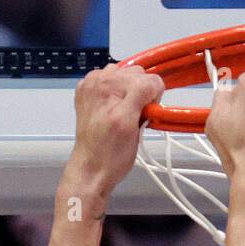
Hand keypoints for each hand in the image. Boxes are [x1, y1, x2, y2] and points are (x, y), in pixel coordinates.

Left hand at [70, 64, 165, 199]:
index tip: (144, 117)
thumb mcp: (130, 122)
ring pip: (128, 80)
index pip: (147, 78)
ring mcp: (93, 86)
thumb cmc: (110, 154)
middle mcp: (98, 79)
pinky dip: (120, 98)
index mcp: (106, 82)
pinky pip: (116, 87)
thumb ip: (141, 93)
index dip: (152, 99)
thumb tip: (154, 82)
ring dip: (131, 96)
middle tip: (133, 119)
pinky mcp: (91, 94)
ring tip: (125, 116)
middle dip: (140, 96)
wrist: (91, 170)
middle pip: (137, 75)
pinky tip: (116, 114)